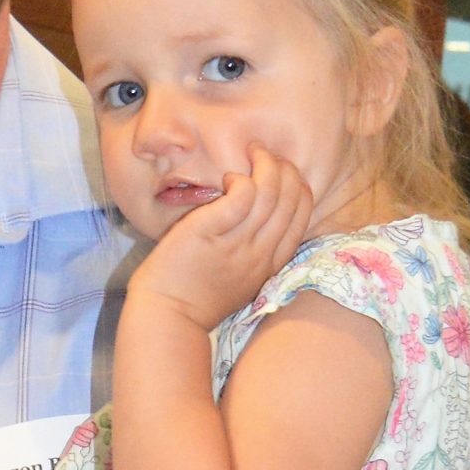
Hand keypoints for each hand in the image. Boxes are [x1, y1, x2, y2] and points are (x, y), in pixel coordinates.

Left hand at [129, 145, 315, 335]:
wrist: (167, 316)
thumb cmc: (196, 298)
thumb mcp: (241, 279)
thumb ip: (256, 252)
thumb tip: (259, 216)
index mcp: (272, 263)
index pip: (303, 213)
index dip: (297, 184)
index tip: (279, 174)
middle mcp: (261, 253)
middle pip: (293, 197)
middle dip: (285, 167)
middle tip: (264, 155)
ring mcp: (237, 243)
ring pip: (271, 192)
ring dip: (265, 164)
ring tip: (251, 152)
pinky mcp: (210, 232)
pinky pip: (242, 196)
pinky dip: (241, 179)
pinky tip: (228, 179)